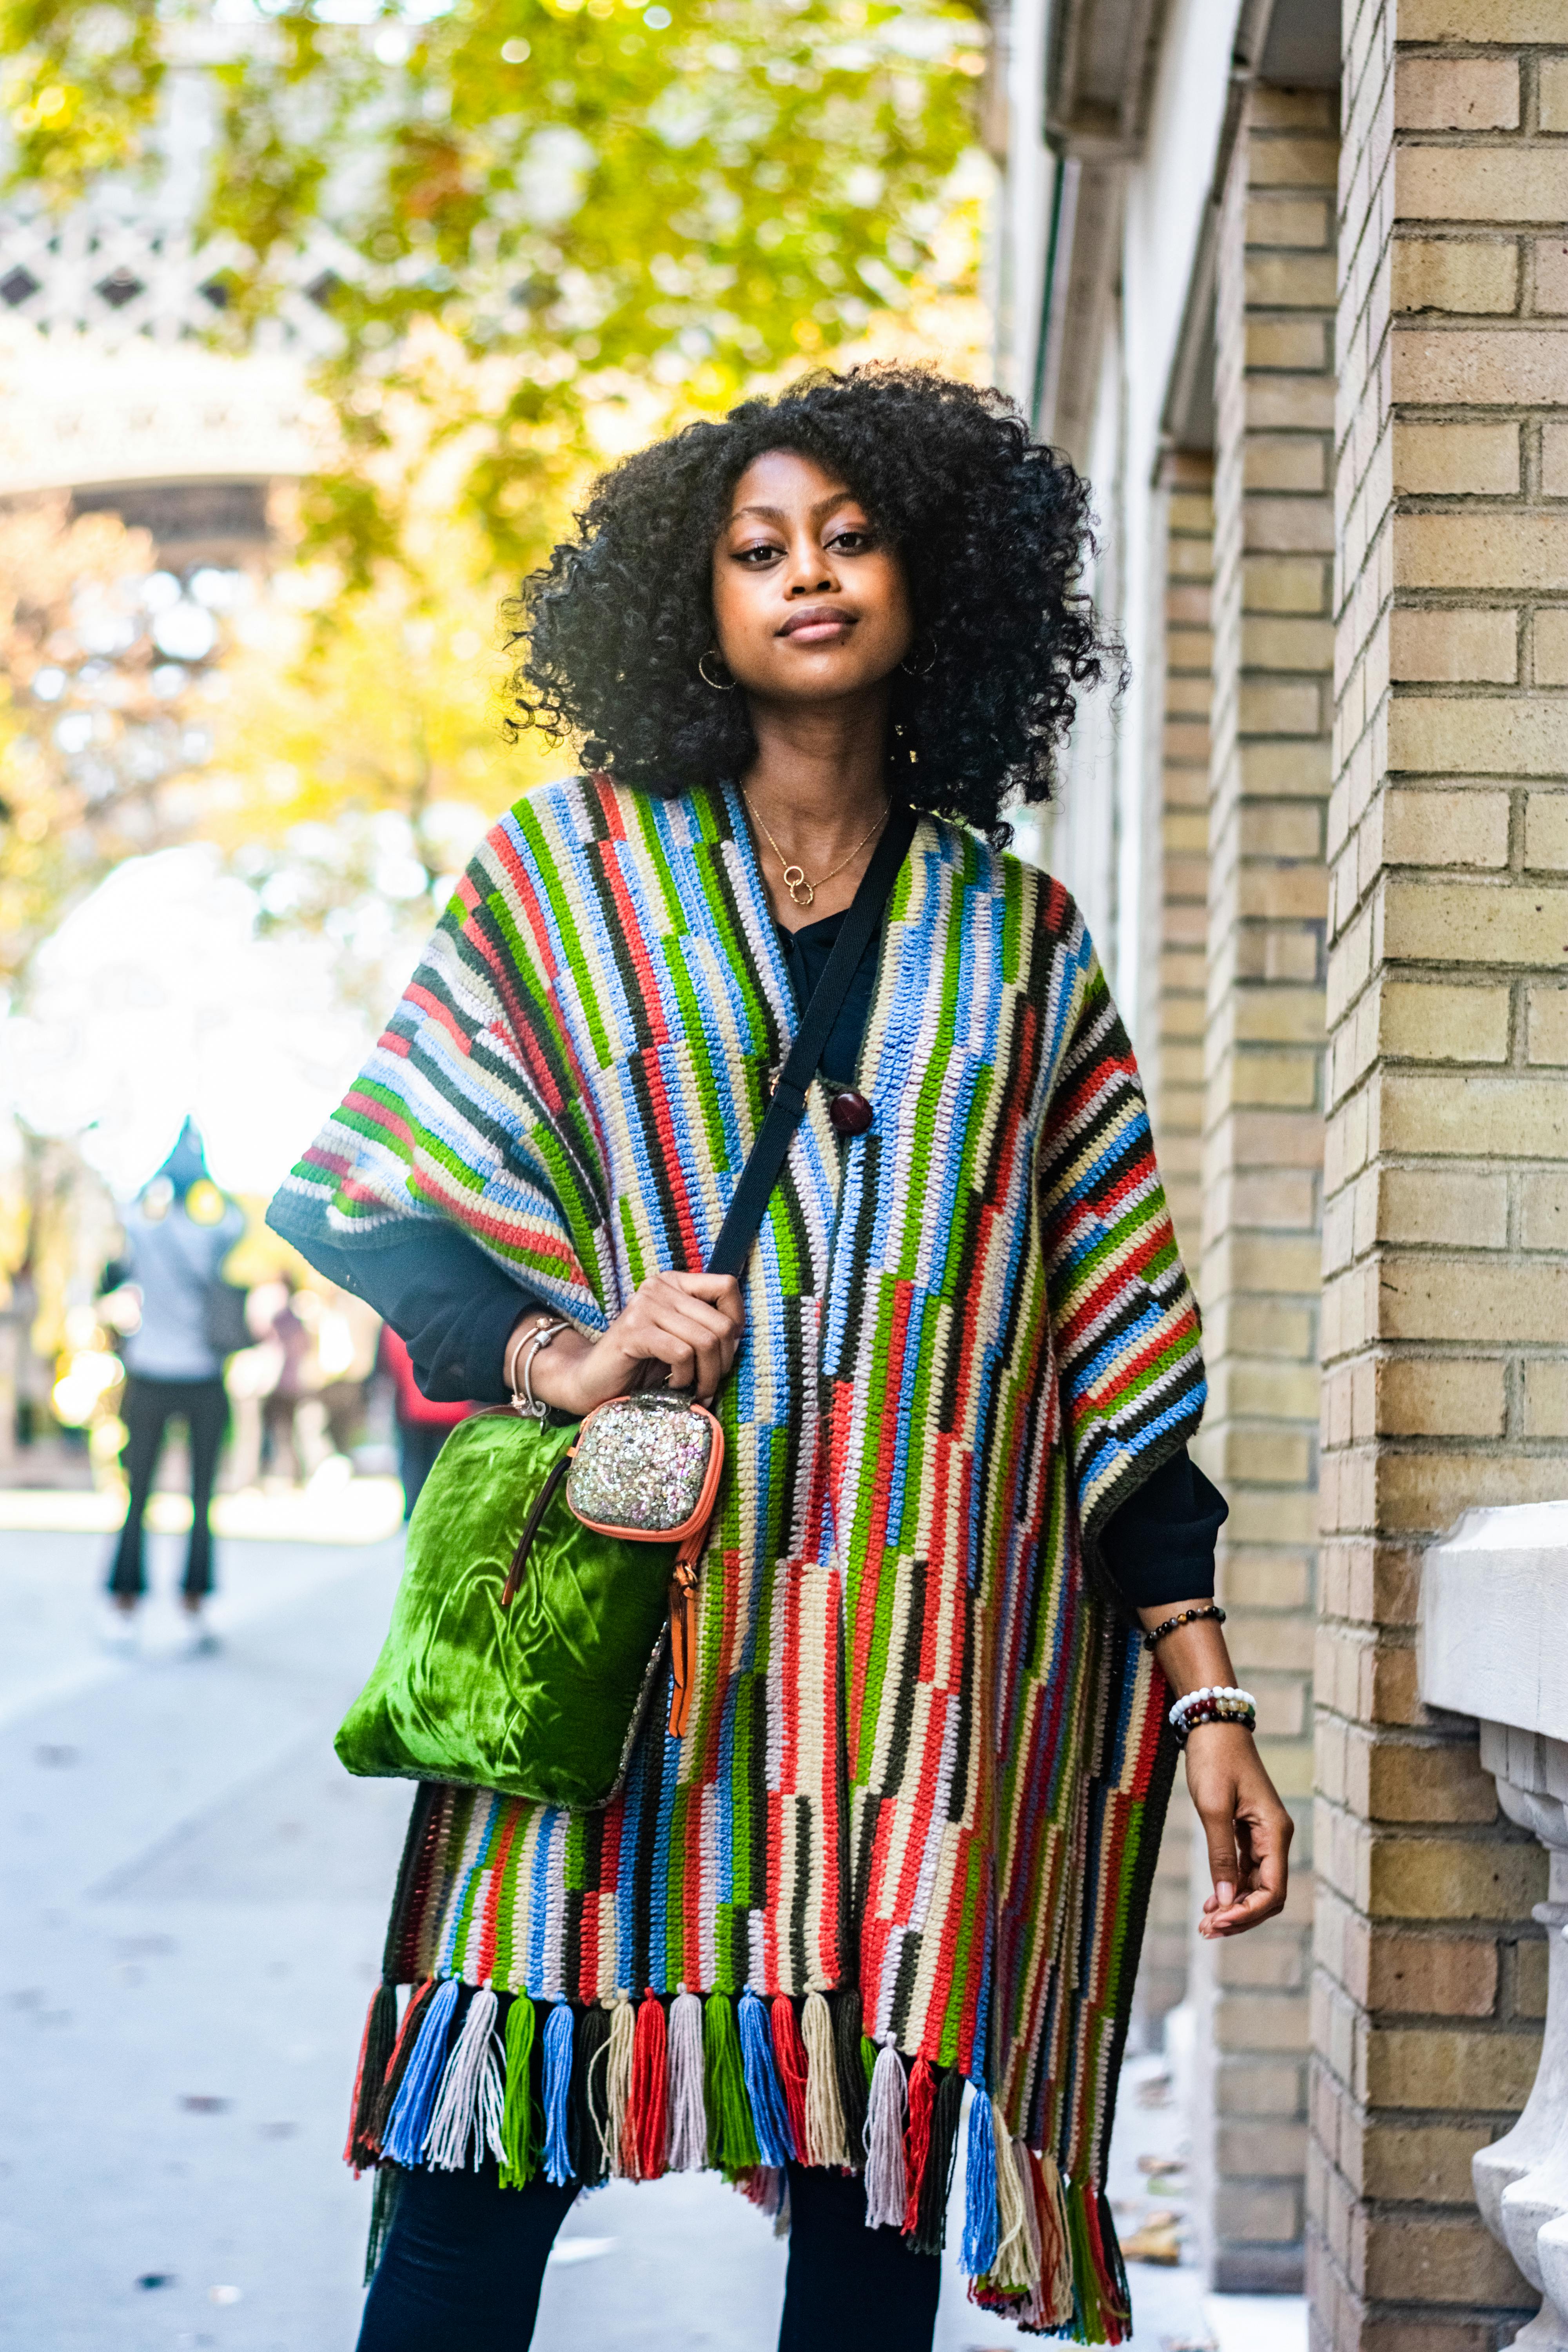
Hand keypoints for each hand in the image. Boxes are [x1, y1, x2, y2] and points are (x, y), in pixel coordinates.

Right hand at [523, 1271, 744, 1416]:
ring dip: (706, 1376)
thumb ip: (707, 1330)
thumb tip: (740, 1337)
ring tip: (693, 1390)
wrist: (593, 1382)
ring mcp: (645, 1306)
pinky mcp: (633, 1331)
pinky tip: (672, 1386)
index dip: (736, 1322)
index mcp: (675, 1283)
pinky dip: (685, 1378)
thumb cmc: (643, 1365)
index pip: (727, 1286)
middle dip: (723, 1363)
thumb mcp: (682, 1341)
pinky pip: (682, 1354)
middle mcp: (660, 1287)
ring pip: (705, 1341)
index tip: (724, 1352)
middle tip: (708, 1384)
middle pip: (721, 1322)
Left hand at [1185, 1720, 1292, 1938]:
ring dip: (1234, 1907)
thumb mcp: (1213, 1807)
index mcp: (1276, 1833)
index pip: (1273, 1891)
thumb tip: (1226, 1903)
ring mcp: (1264, 1836)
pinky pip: (1246, 1871)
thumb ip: (1221, 1856)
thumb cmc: (1214, 1760)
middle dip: (1241, 1916)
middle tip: (1206, 1931)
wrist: (1213, 1725)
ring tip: (1205, 1924)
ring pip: (1257, 1886)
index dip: (1248, 1913)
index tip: (1218, 1922)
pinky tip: (1212, 1904)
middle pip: (1267, 1894)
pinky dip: (1230, 1889)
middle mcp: (1276, 1838)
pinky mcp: (1249, 1832)